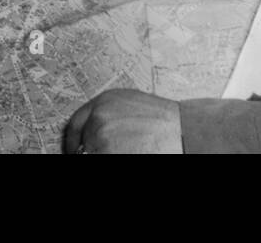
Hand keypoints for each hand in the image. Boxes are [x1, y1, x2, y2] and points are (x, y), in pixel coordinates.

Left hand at [64, 88, 181, 153]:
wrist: (186, 133)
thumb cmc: (166, 124)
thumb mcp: (132, 108)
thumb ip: (109, 118)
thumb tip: (92, 136)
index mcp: (104, 102)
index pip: (75, 125)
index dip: (74, 142)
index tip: (76, 151)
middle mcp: (99, 117)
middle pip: (83, 144)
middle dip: (91, 153)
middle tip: (101, 154)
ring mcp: (101, 138)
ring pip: (92, 154)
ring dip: (104, 154)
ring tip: (129, 151)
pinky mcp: (107, 153)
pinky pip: (102, 157)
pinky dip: (112, 157)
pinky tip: (130, 154)